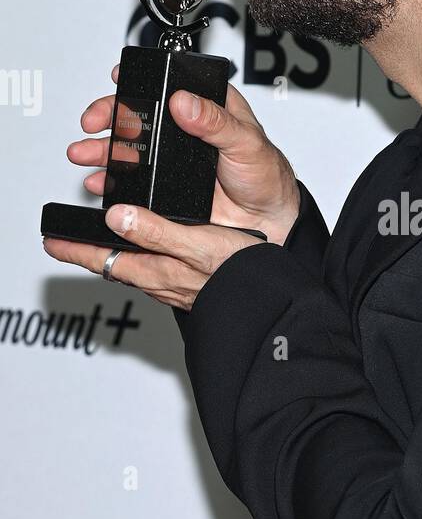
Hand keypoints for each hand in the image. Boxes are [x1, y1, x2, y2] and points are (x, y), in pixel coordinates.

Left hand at [43, 205, 266, 310]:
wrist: (272, 301)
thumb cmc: (241, 273)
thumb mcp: (198, 245)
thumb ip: (156, 231)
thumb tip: (116, 217)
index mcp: (158, 269)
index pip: (104, 259)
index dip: (75, 250)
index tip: (51, 242)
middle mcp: (163, 281)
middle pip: (114, 266)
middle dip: (87, 254)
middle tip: (62, 246)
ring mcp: (177, 286)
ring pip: (134, 270)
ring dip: (112, 258)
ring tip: (96, 248)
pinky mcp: (193, 285)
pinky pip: (155, 273)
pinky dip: (141, 261)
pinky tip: (149, 257)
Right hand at [68, 65, 300, 245]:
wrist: (268, 220)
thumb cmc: (266, 176)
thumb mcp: (246, 141)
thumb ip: (216, 121)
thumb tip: (184, 101)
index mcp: (208, 107)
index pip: (168, 84)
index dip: (140, 79)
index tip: (120, 79)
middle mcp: (185, 129)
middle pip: (138, 113)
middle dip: (109, 115)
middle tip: (94, 121)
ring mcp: (172, 158)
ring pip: (128, 146)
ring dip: (102, 148)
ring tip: (85, 152)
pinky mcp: (165, 186)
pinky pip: (131, 180)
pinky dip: (110, 180)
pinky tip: (99, 180)